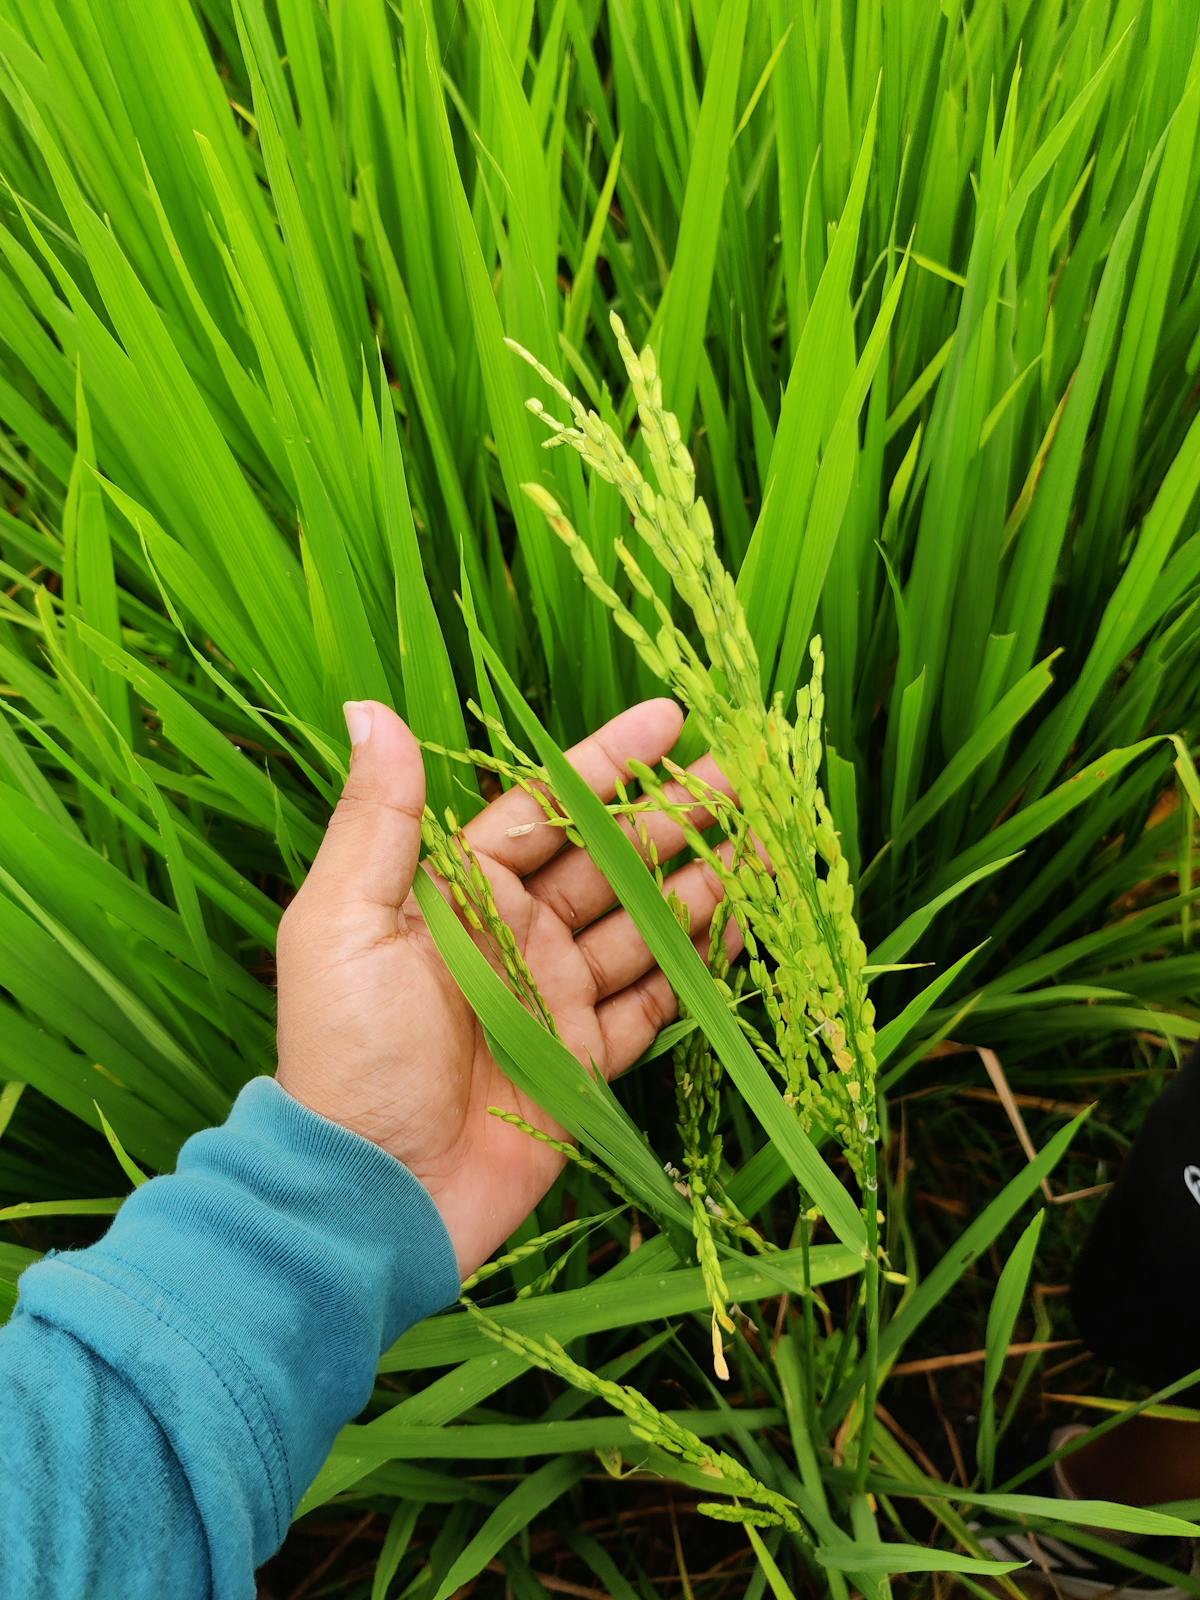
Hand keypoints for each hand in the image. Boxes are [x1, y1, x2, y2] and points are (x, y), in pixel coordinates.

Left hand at [275, 698, 741, 1277]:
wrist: (370, 1197)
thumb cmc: (345, 1054)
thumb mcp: (341, 925)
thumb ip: (374, 821)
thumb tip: (369, 710)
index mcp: (460, 893)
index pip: (547, 809)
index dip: (608, 764)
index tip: (670, 719)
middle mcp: (514, 937)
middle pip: (610, 861)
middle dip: (676, 816)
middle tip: (743, 774)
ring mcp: (554, 999)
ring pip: (644, 926)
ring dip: (702, 882)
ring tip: (765, 840)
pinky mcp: (583, 1062)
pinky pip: (654, 1004)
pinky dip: (697, 967)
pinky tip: (741, 926)